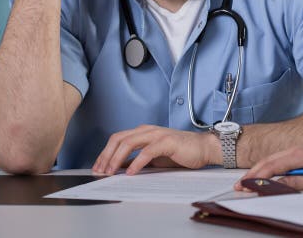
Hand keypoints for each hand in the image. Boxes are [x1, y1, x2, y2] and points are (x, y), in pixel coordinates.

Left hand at [92, 125, 218, 174]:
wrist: (204, 148)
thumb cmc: (181, 153)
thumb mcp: (155, 157)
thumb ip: (138, 159)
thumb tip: (120, 168)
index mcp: (144, 132)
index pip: (117, 139)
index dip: (105, 152)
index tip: (98, 167)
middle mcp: (148, 130)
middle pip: (119, 139)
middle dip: (106, 155)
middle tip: (100, 171)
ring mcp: (157, 134)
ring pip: (129, 143)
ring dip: (116, 159)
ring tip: (111, 172)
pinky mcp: (166, 142)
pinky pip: (147, 152)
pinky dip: (136, 163)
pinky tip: (131, 172)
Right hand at [235, 145, 302, 191]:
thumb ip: (299, 183)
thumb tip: (278, 184)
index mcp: (302, 155)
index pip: (273, 166)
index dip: (258, 177)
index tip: (246, 186)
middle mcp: (298, 149)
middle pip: (269, 161)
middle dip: (253, 174)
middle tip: (239, 186)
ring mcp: (298, 149)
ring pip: (272, 159)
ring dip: (258, 171)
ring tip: (245, 182)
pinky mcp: (299, 153)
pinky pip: (279, 160)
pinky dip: (267, 168)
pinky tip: (261, 176)